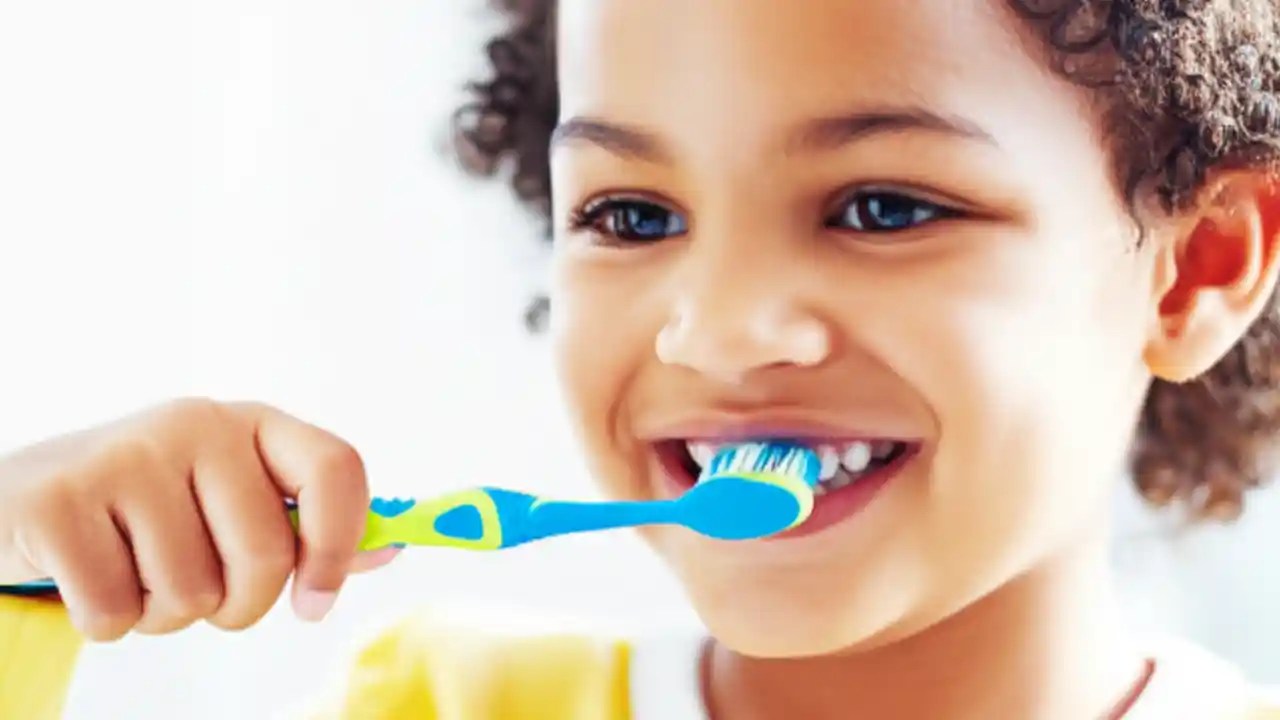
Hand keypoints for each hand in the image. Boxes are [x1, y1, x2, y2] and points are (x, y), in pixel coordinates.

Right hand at [0, 399, 398, 640]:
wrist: (26, 500)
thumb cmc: (151, 513)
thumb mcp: (233, 505)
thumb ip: (311, 529)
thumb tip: (392, 547)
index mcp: (253, 424)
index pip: (336, 468)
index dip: (340, 544)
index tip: (315, 600)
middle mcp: (196, 425)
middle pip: (266, 554)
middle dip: (239, 604)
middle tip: (201, 590)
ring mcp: (125, 455)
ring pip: (192, 593)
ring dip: (166, 613)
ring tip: (136, 571)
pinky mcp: (59, 500)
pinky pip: (116, 611)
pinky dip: (108, 620)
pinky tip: (90, 575)